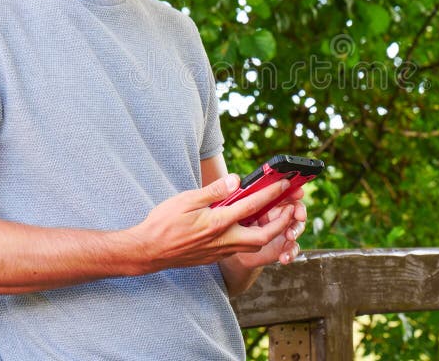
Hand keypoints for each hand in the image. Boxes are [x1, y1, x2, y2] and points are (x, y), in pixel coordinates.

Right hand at [118, 174, 294, 274]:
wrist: (148, 251)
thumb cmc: (164, 223)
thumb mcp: (187, 200)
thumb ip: (213, 191)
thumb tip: (235, 180)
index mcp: (218, 223)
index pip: (252, 207)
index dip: (271, 194)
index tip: (283, 185)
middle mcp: (223, 240)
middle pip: (263, 236)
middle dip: (281, 223)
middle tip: (290, 208)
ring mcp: (220, 251)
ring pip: (253, 245)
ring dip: (268, 232)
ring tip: (275, 216)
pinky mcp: (215, 257)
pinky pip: (241, 249)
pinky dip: (252, 238)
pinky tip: (249, 226)